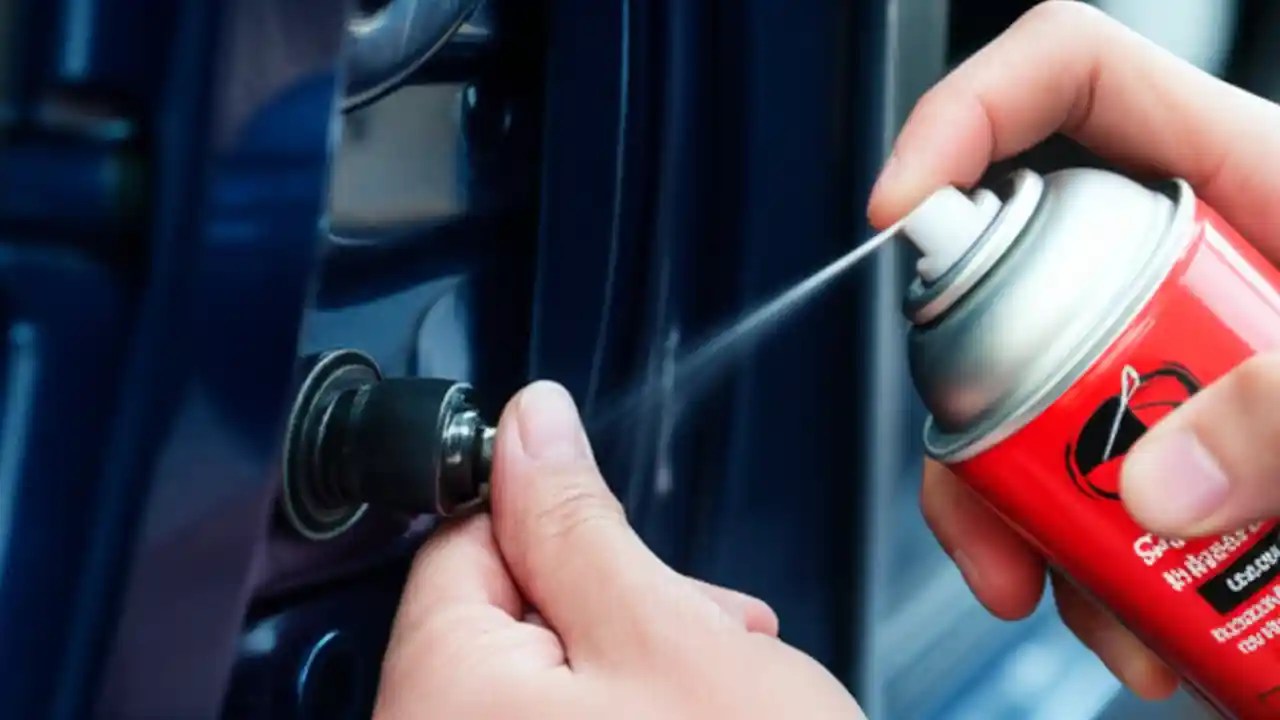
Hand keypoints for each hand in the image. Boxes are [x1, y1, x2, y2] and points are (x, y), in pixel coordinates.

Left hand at [373, 382, 863, 718]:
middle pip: (510, 616)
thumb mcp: (668, 638)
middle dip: (622, 603)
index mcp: (438, 698)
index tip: (627, 543)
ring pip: (549, 682)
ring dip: (640, 666)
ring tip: (723, 698)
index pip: (464, 541)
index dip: (565, 524)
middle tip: (705, 634)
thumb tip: (529, 422)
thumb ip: (580, 521)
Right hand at [869, 0, 1279, 700]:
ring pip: (1030, 408)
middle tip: (992, 506)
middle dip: (974, 407)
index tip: (900, 211)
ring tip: (1100, 617)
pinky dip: (1091, 566)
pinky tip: (1141, 623)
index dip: (962, 116)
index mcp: (1243, 175)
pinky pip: (1087, 488)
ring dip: (1032, 523)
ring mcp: (1173, 356)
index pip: (1065, 81)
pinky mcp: (1188, 443)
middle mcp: (1182, 262)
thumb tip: (1163, 482)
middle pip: (1008, 283)